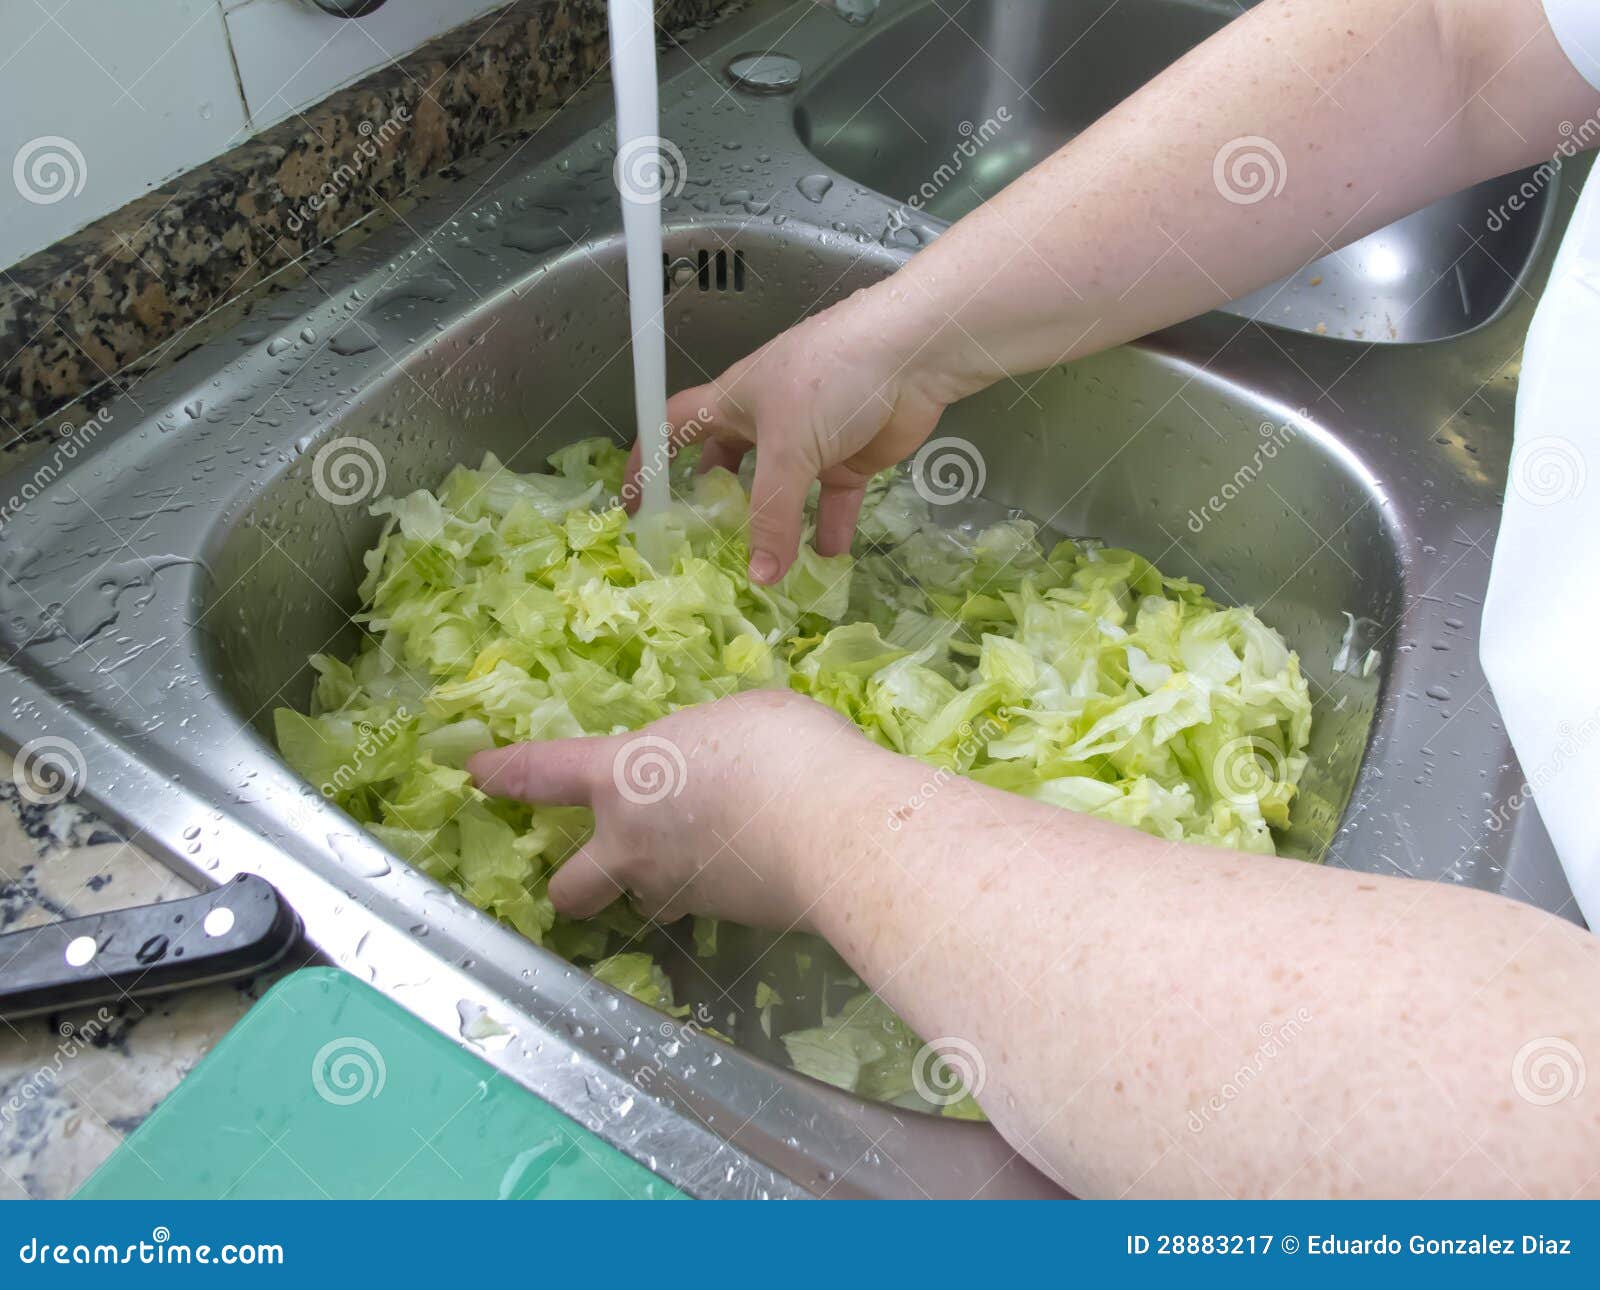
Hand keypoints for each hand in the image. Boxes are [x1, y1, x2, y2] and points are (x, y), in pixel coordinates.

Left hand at [467, 691, 880, 928]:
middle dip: (573, 883)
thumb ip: (700, 747)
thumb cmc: (781, 748)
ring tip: (708, 853)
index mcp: (623, 776)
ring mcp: (680, 889)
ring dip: (662, 882)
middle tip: (597, 867)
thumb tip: (709, 766)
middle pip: (571, 886)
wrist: (835, 829)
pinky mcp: (727, 921)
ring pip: (649, 898)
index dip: (505, 773)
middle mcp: (633, 844)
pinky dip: (723, 883)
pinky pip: (708, 900)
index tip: (478, 773)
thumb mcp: (733, 719)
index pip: (543, 774)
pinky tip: (762, 857)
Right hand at [627, 284, 957, 583]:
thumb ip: (771, 514)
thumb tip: (760, 577)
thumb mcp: (787, 447)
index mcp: (733, 400)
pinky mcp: (850, 458)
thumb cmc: (832, 377)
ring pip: (781, 492)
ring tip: (764, 571)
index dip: (649, 459)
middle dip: (717, 503)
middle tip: (707, 547)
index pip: (673, 427)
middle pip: (727, 464)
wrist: (915, 352)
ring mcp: (810, 440)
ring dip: (775, 528)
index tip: (636, 503)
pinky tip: (824, 563)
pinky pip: (829, 503)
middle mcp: (765, 419)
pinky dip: (827, 531)